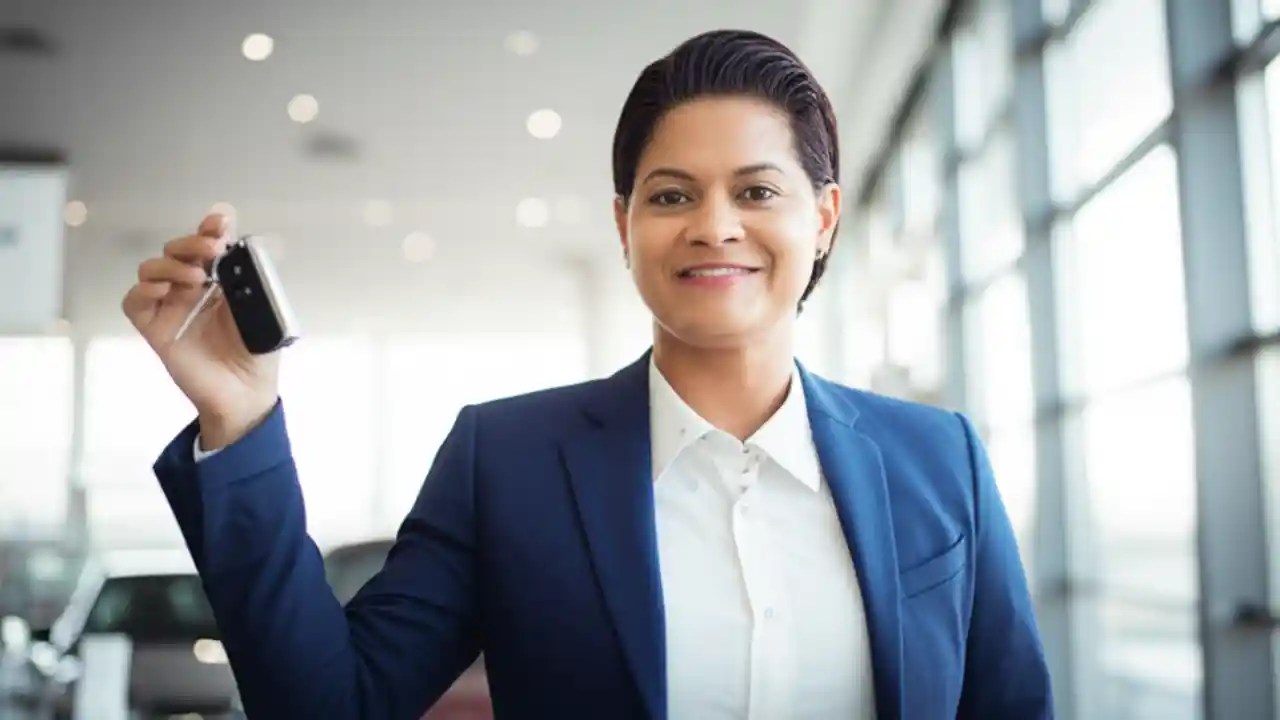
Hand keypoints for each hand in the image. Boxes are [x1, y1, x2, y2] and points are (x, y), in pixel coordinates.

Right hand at [121, 213, 280, 448]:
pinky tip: (164, 290)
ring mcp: (171, 308)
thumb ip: (249, 282)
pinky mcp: (154, 330)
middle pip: (176, 251)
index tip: (220, 220)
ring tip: (196, 277)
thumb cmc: (256, 355)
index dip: (210, 229)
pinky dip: (143, 290)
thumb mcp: (261, 313)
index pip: (207, 245)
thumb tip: (238, 253)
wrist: (246, 394)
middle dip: (191, 242)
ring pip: (151, 269)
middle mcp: (192, 290)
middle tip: (211, 250)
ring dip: (170, 264)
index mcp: (219, 281)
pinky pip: (134, 302)